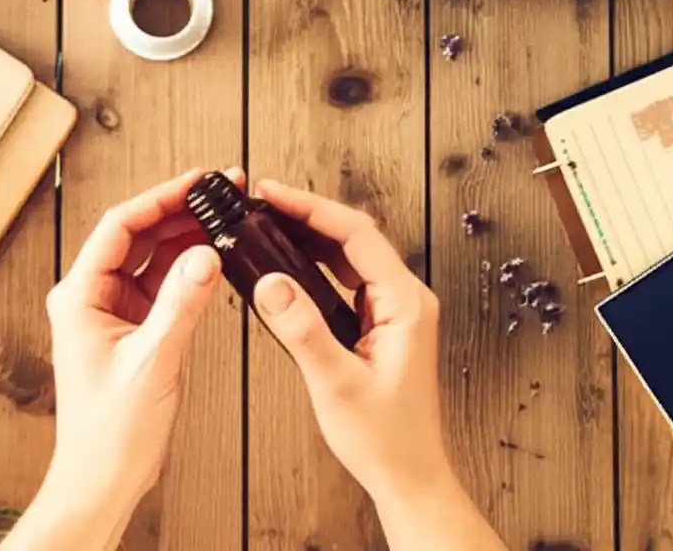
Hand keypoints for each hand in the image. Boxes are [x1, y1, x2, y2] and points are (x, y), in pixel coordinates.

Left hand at [2, 169, 231, 550]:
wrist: (103, 478)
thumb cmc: (110, 431)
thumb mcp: (152, 360)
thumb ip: (180, 304)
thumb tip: (205, 255)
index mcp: (79, 297)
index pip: (120, 227)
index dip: (160, 198)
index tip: (196, 181)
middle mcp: (91, 298)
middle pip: (137, 236)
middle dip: (178, 211)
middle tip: (220, 191)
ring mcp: (111, 313)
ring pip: (151, 258)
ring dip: (185, 237)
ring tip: (222, 215)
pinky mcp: (131, 330)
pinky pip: (160, 286)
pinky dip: (186, 271)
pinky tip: (212, 257)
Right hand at [250, 180, 504, 549]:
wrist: (409, 477)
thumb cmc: (386, 439)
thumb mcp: (336, 383)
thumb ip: (302, 330)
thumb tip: (269, 283)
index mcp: (405, 304)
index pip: (357, 235)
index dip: (312, 209)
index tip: (274, 194)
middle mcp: (404, 300)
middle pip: (354, 238)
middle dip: (307, 215)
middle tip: (263, 202)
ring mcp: (394, 312)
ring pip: (350, 258)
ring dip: (311, 238)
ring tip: (269, 224)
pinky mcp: (381, 327)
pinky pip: (347, 282)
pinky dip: (317, 267)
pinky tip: (289, 265)